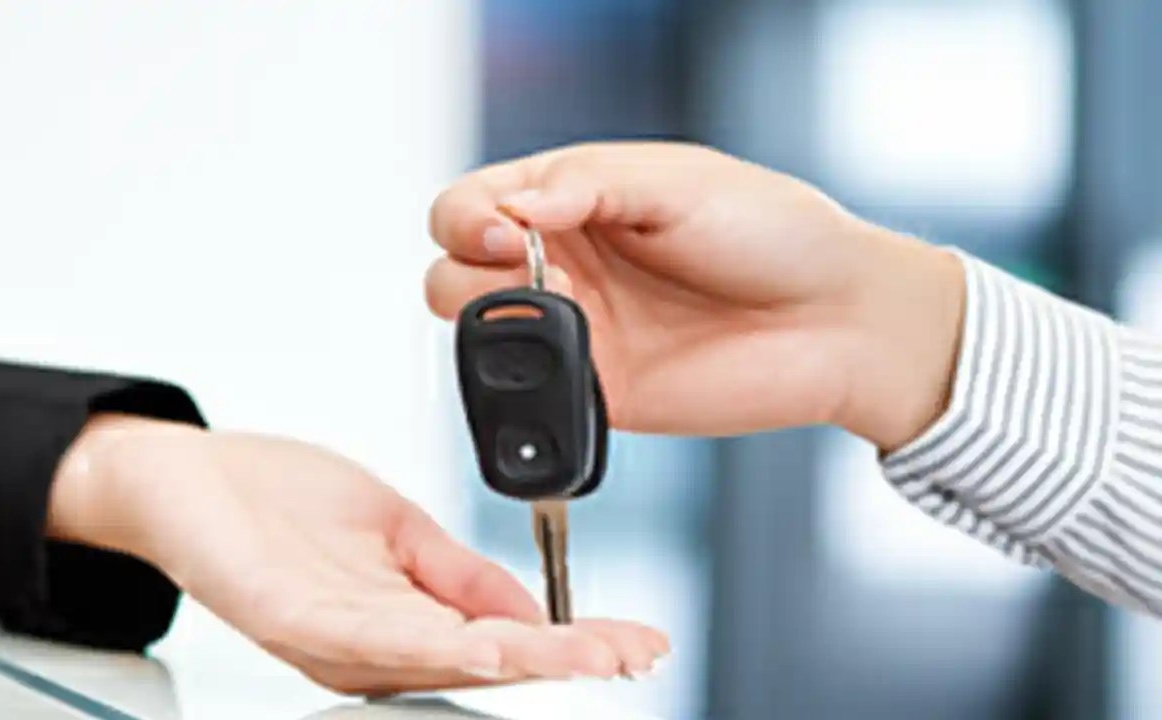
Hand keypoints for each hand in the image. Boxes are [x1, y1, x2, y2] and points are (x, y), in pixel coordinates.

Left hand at [48, 415, 667, 695]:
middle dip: (566, 660)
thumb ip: (463, 574)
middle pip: (483, 664)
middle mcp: (372, 646)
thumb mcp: (397, 528)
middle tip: (633, 655)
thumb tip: (536, 611)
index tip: (638, 639)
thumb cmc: (277, 504)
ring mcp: (330, 637)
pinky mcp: (288, 617)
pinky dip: (436, 646)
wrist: (180, 479)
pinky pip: (370, 641)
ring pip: (439, 661)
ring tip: (584, 658)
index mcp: (404, 622)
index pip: (504, 642)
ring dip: (519, 663)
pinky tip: (486, 644)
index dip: (575, 643)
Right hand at [426, 141, 965, 450]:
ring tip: (560, 305)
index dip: (469, 214)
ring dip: (490, 314)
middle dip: (468, 263)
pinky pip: (526, 394)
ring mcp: (574, 328)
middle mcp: (562, 261)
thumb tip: (512, 206)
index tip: (509, 227)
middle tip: (531, 265)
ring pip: (474, 327)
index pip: (473, 202)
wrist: (839, 321)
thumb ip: (587, 183)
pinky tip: (573, 356)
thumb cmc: (773, 232)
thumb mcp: (678, 180)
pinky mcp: (596, 391)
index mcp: (574, 199)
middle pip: (453, 263)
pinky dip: (523, 380)